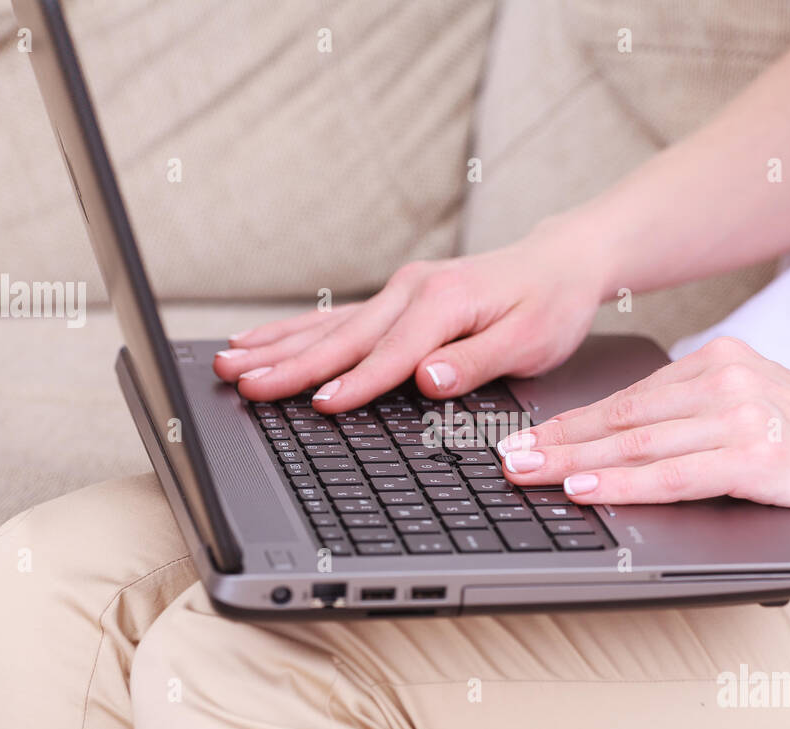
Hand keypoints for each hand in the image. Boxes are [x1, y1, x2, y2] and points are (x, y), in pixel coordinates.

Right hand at [212, 220, 605, 412]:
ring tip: (229, 361)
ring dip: (276, 345)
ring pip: (327, 325)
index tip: (318, 405)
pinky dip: (294, 331)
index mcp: (444, 302)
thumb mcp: (530, 341)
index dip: (356, 384)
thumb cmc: (550, 304)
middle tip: (239, 382)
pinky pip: (335, 319)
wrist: (560, 261)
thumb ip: (476, 363)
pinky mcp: (394, 300)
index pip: (392, 354)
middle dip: (288, 362)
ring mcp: (398, 292)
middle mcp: (412, 291)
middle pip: (341, 337)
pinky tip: (262, 341)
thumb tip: (429, 380)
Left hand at [497, 337, 789, 543]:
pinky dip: (623, 485)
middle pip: (623, 418)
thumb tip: (617, 444)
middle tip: (506, 460)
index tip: (526, 439)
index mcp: (722, 361)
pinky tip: (585, 491)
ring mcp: (747, 415)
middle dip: (557, 443)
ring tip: (528, 476)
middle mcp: (730, 379)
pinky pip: (675, 475)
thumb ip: (693, 419)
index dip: (571, 423)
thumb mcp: (752, 414)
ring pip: (639, 445)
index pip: (628, 398)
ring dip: (574, 464)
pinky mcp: (764, 457)